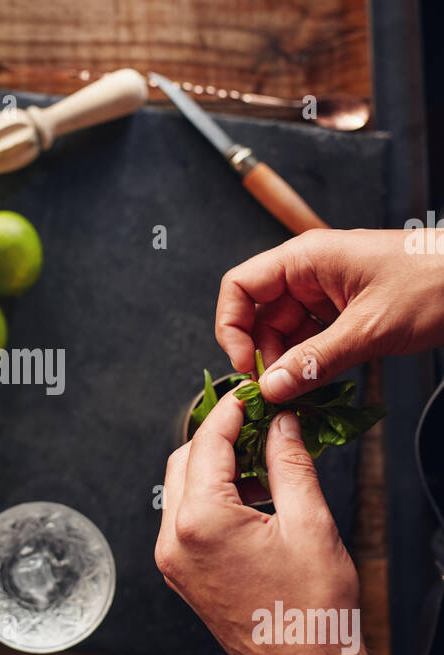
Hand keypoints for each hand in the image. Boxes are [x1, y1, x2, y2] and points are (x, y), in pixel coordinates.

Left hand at [155, 394, 384, 654]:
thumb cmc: (312, 612)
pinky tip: (254, 497)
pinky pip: (188, 519)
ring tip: (266, 462)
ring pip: (183, 489)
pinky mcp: (182, 575)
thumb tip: (280, 423)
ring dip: (218, 468)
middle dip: (220, 437)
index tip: (252, 393)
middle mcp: (174, 541)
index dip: (231, 410)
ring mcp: (173, 561)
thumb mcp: (309, 522)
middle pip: (185, 461)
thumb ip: (289, 462)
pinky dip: (214, 498)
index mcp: (200, 523)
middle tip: (261, 422)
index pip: (207, 443)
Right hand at [216, 228, 443, 401]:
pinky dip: (312, 365)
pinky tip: (318, 386)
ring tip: (299, 396)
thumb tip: (271, 388)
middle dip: (263, 355)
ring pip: (287, 333)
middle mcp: (310, 272)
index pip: (240, 286)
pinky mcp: (346, 312)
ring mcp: (328, 293)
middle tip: (275, 394)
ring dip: (288, 365)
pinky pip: (314, 340)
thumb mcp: (370, 328)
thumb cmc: (434, 284)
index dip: (232, 327)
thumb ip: (316, 361)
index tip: (245, 366)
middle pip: (260, 315)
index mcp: (306, 258)